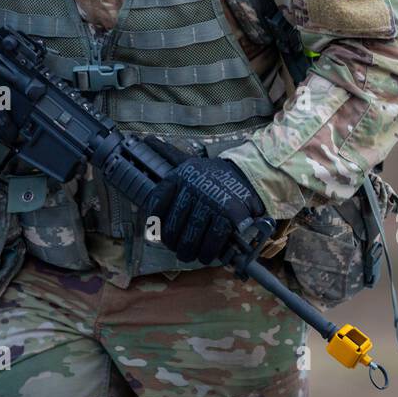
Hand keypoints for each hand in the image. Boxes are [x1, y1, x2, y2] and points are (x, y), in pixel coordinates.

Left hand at [141, 139, 266, 264]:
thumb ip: (169, 155)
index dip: (155, 223)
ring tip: (191, 256)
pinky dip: (209, 251)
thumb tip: (147, 140)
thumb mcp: (190, 162)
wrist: (250, 176)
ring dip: (190, 252)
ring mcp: (210, 201)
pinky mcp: (229, 214)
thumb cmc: (214, 175)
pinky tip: (208, 255)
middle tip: (179, 250)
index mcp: (179, 175)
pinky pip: (213, 240)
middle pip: (173, 226)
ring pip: (191, 237)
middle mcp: (192, 187)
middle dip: (175, 244)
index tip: (159, 233)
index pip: (156, 202)